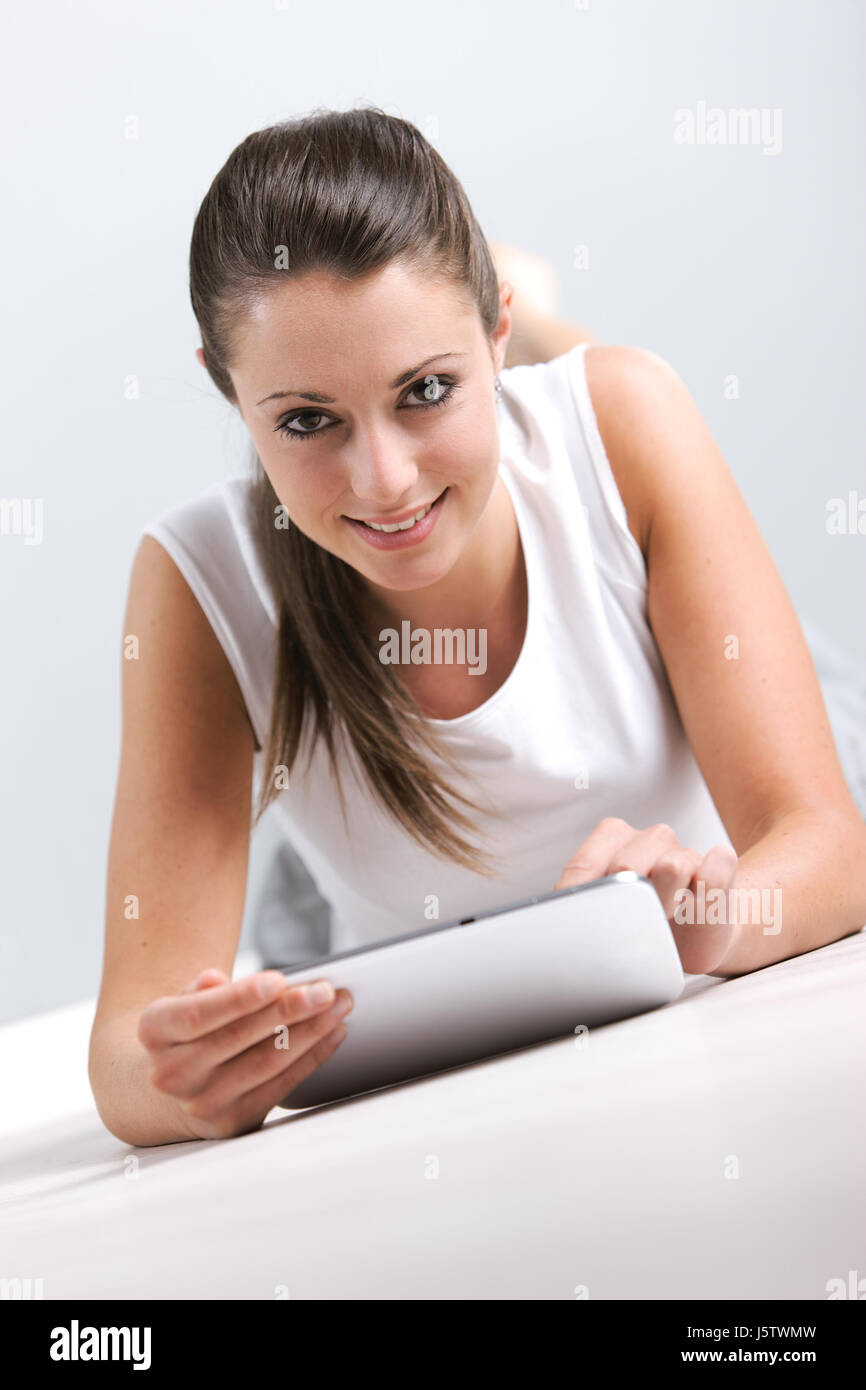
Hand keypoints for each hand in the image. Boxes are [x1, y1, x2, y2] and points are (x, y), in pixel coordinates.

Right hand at [137, 968, 352, 1139]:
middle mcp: (172, 1074)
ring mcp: (201, 1104)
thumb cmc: (186, 1033)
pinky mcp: (232, 1123)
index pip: (198, 1015)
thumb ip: (200, 990)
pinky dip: (312, 1058)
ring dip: (310, 1033)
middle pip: (238, 1039)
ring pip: (265, 1064)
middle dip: (288, 1011)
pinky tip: (333, 1034)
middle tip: (325, 990)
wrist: (164, 1090)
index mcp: (155, 1032)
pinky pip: (280, 1087)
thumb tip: (216, 980)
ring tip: (338, 1007)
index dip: (239, 998)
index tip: (278, 980)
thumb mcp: (180, 1003)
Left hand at [555, 818, 738, 974]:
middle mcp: (651, 837)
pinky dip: (707, 894)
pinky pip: (715, 870)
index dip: (583, 903)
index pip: (584, 867)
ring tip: (664, 918)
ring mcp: (686, 850)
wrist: (695, 938)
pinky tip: (697, 908)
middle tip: (631, 925)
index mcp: (613, 838)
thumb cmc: (644, 920)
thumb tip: (559, 918)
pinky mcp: (719, 865)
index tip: (584, 927)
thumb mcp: (605, 911)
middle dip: (625, 904)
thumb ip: (582, 904)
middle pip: (625, 867)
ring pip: (671, 866)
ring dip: (665, 903)